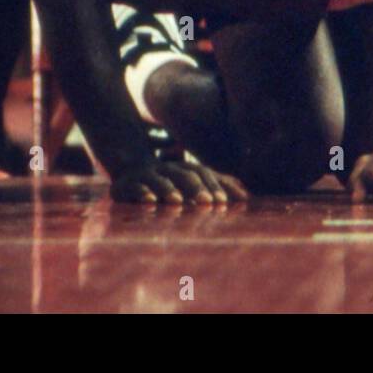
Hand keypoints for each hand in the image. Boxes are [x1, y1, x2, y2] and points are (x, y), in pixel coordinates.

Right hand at [110, 158, 248, 204]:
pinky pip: (135, 187)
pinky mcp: (125, 185)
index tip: (223, 203)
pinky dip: (143, 193)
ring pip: (161, 180)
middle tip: (208, 203)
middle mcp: (169, 169)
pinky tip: (150, 202)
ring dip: (170, 190)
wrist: (130, 170)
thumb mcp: (193, 181)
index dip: (214, 186)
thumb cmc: (171, 181)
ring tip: (178, 202)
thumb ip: (219, 186)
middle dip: (197, 189)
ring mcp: (147, 175)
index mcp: (186, 169)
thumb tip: (246, 197)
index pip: (204, 174)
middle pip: (185, 175)